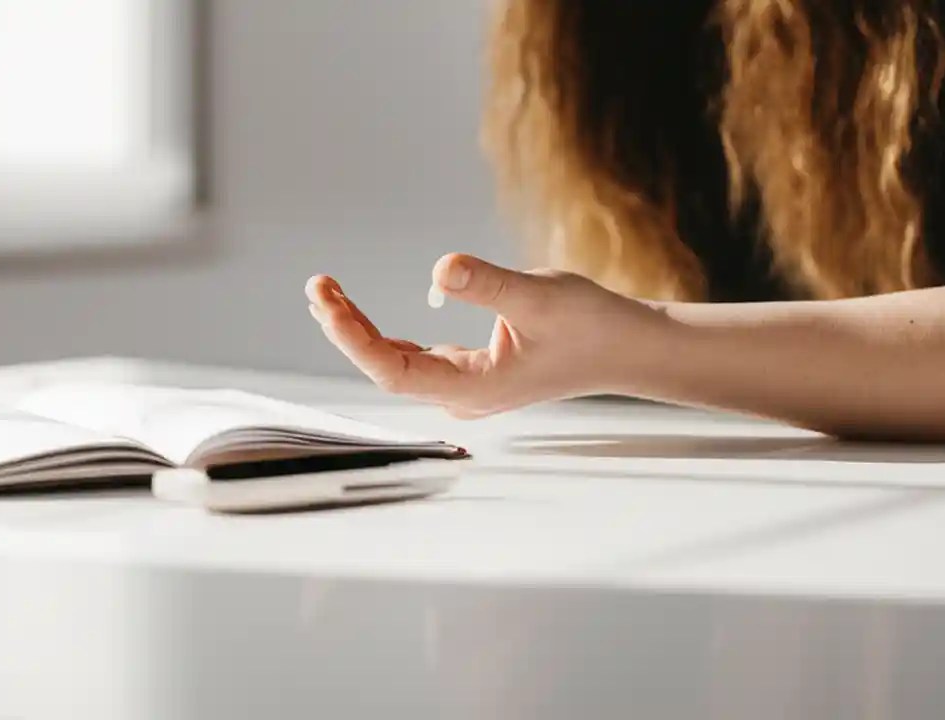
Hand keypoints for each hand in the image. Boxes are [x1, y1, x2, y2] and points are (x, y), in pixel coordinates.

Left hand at [305, 253, 667, 417]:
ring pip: (396, 363)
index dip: (354, 338)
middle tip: (318, 285)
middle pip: (386, 367)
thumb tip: (439, 269)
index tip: (328, 303)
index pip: (393, 370)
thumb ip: (487, 285)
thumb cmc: (591, 325)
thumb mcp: (539, 295)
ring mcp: (465, 386)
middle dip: (347, 328)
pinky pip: (413, 357)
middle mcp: (463, 394)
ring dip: (361, 330)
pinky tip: (358, 317)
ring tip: (326, 295)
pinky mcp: (471, 371)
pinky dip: (383, 334)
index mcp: (475, 386)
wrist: (627, 347)